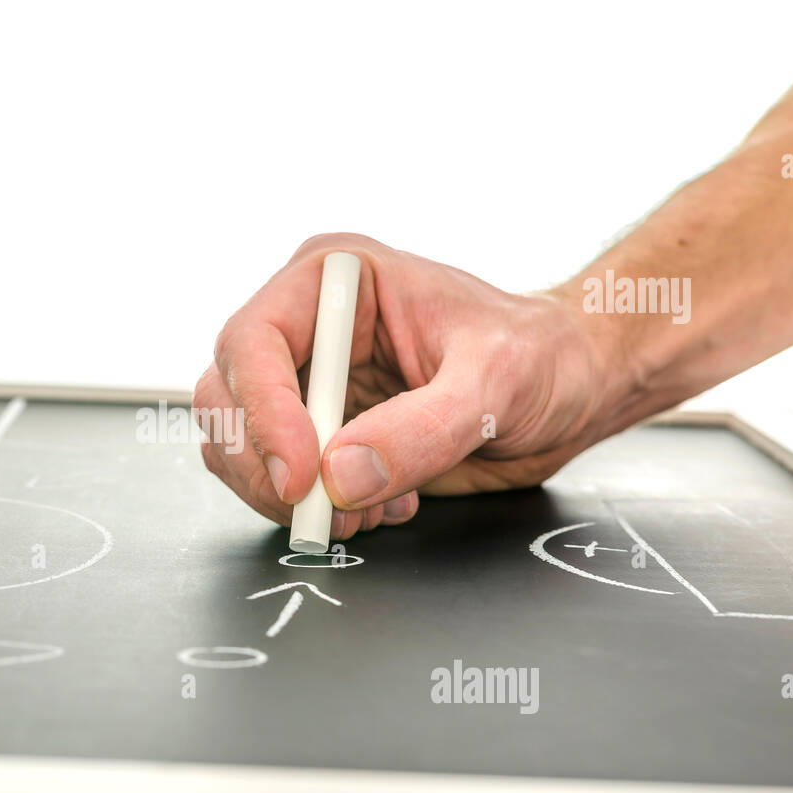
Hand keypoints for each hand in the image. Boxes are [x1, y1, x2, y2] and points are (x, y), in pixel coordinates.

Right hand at [194, 233, 620, 539]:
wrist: (566, 389)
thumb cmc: (540, 357)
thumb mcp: (495, 383)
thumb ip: (421, 428)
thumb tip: (339, 476)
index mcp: (336, 281)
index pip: (253, 341)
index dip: (262, 413)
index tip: (300, 477)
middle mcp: (307, 328)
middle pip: (226, 397)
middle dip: (262, 466)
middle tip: (319, 512)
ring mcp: (307, 384)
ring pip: (236, 447)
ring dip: (286, 496)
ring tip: (363, 511)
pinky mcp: (318, 435)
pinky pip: (275, 482)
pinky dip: (314, 509)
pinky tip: (380, 504)